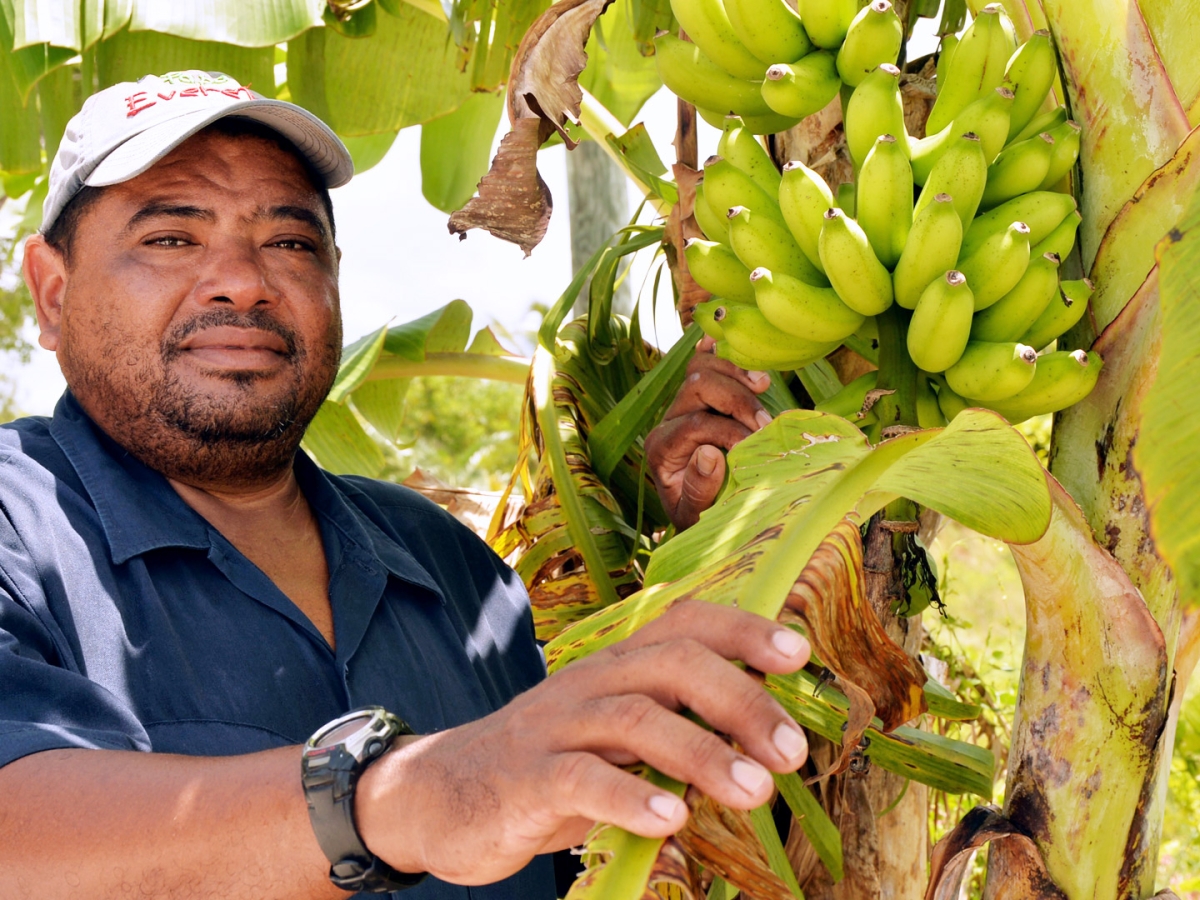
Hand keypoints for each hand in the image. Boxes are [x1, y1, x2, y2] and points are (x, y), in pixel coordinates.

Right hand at [355, 602, 809, 885]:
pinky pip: (580, 778)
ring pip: (634, 718)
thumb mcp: (614, 738)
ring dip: (702, 753)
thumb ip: (674, 728)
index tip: (798, 654)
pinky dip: (631, 796)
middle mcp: (590, 683)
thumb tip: (763, 740)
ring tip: (755, 793)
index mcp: (617, 667)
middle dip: (740, 700)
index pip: (684, 624)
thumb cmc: (549, 766)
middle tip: (789, 752)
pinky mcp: (524, 777)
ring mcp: (554, 726)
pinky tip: (672, 819)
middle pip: (671, 664)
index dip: (742, 630)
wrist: (440, 794)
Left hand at [645, 336, 772, 529]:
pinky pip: (706, 359)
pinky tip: (735, 344)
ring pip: (704, 366)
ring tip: (764, 386)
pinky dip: (721, 349)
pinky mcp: (701, 395)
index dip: (729, 432)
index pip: (696, 424)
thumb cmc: (701, 518)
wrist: (702, 514)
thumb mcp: (696, 517)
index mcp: (661, 448)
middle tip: (765, 426)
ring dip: (737, 373)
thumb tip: (709, 454)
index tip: (756, 447)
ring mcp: (684, 403)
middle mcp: (668, 420)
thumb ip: (699, 490)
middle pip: (698, 384)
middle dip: (736, 401)